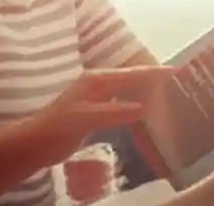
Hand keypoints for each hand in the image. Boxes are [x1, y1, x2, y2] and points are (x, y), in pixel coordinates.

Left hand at [30, 66, 172, 164]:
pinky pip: (122, 103)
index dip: (154, 72)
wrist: (36, 143)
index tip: (176, 71)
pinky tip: (146, 112)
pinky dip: (136, 105)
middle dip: (154, 79)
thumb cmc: (58, 127)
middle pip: (132, 78)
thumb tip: (144, 107)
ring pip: (128, 90)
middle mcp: (99, 84)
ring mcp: (97, 97)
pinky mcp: (96, 111)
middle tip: (178, 83)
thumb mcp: (86, 118)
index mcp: (97, 80)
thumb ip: (114, 112)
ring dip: (146, 91)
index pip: (132, 74)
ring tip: (168, 95)